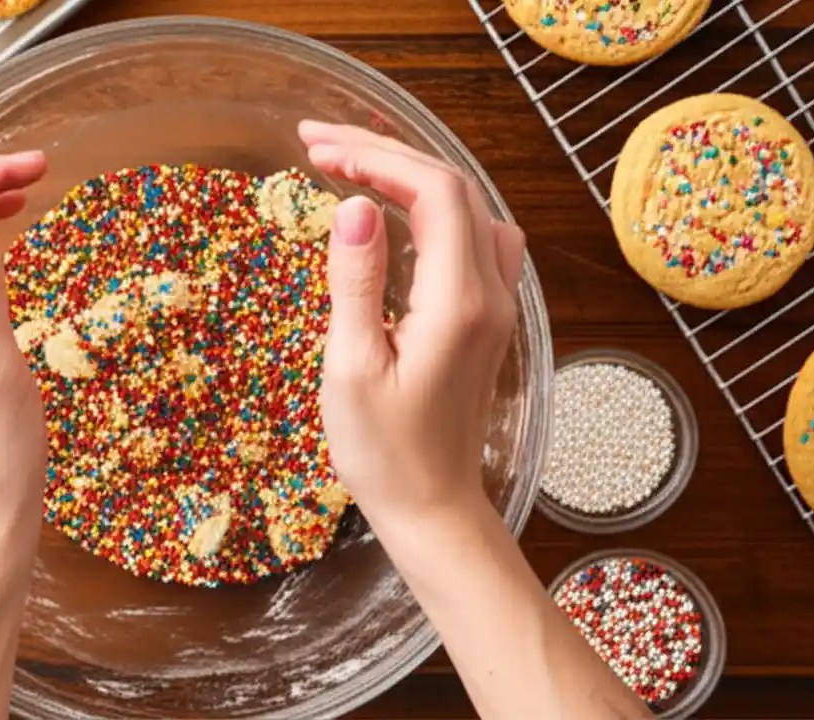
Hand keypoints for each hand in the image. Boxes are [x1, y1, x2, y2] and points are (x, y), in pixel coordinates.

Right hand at [300, 121, 524, 521]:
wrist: (435, 510)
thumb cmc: (385, 454)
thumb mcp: (353, 369)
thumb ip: (358, 283)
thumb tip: (354, 207)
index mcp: (459, 303)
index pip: (433, 192)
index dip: (377, 157)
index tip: (317, 149)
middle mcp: (490, 293)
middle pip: (452, 188)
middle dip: (385, 154)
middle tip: (317, 143)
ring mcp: (496, 304)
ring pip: (466, 207)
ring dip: (408, 175)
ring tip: (348, 163)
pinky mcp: (486, 317)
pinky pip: (471, 236)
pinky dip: (430, 206)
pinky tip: (394, 211)